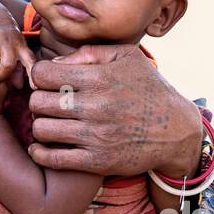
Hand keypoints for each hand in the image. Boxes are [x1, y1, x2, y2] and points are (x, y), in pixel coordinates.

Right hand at [0, 9, 35, 85]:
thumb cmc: (7, 38)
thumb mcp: (16, 49)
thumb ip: (18, 69)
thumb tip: (19, 86)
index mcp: (21, 46)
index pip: (30, 61)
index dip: (32, 75)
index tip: (34, 87)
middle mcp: (9, 42)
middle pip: (8, 65)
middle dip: (1, 75)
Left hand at [25, 43, 202, 178]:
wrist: (176, 131)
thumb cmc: (149, 88)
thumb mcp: (127, 57)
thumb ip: (89, 52)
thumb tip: (55, 62)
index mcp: (98, 78)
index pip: (43, 74)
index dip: (38, 76)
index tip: (45, 81)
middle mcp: (95, 106)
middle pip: (37, 102)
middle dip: (37, 100)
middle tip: (45, 103)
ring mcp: (95, 136)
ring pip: (41, 129)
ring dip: (40, 125)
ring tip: (49, 122)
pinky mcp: (97, 161)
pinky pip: (53, 158)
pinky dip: (40, 152)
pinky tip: (42, 147)